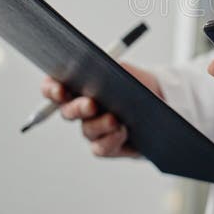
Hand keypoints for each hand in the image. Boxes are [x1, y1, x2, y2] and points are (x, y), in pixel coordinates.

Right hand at [40, 62, 163, 157]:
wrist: (162, 102)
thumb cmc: (137, 82)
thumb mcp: (124, 69)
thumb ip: (108, 65)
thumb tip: (100, 66)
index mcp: (79, 87)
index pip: (54, 88)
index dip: (51, 89)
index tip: (59, 89)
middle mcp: (81, 110)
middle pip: (68, 112)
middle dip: (78, 107)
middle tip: (91, 104)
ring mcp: (93, 129)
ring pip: (87, 130)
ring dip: (99, 124)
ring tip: (114, 119)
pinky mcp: (107, 145)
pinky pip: (100, 148)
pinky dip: (110, 140)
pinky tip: (122, 132)